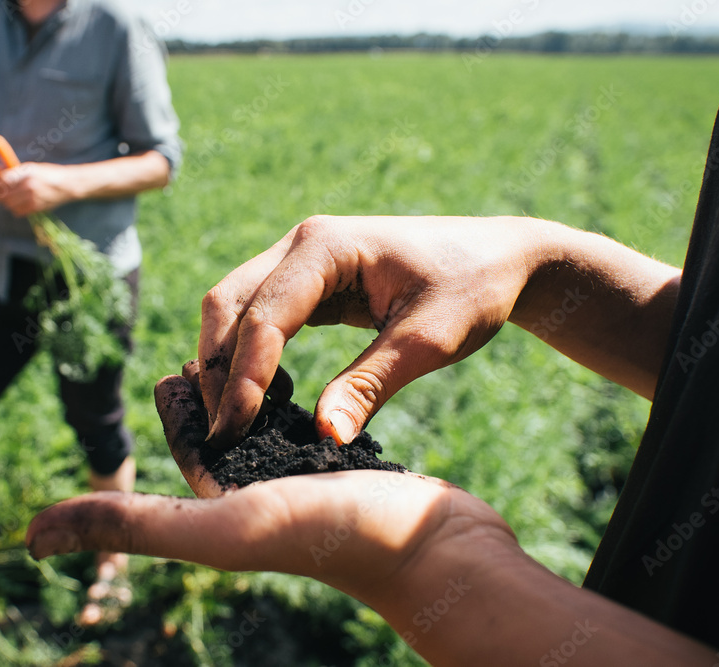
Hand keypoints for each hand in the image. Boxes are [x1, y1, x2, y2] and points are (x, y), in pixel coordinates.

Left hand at [0, 162, 74, 216]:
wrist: (68, 185)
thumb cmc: (49, 174)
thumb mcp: (32, 168)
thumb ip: (16, 173)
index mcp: (26, 173)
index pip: (2, 180)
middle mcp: (28, 185)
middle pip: (3, 195)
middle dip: (1, 195)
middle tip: (3, 194)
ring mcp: (33, 198)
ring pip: (9, 205)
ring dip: (8, 203)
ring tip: (14, 199)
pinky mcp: (36, 208)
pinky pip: (18, 212)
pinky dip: (17, 209)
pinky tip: (22, 204)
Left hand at [28, 362, 519, 664]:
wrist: (433, 544)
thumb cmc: (332, 536)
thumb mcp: (218, 525)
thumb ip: (130, 525)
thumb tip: (28, 537)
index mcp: (219, 510)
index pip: (182, 450)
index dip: (172, 409)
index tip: (167, 369)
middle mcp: (257, 501)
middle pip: (221, 439)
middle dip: (212, 394)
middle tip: (207, 353)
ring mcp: (302, 489)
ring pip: (265, 434)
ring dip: (255, 396)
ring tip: (257, 354)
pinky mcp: (342, 476)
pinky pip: (308, 432)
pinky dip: (299, 404)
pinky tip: (308, 380)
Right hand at [198, 215, 540, 446]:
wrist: (500, 258)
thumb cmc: (472, 289)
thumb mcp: (429, 341)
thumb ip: (372, 385)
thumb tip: (324, 436)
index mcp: (326, 246)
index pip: (264, 317)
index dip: (244, 380)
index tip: (233, 436)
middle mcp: (300, 244)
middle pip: (227, 306)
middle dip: (218, 372)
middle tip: (220, 438)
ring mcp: (300, 259)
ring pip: (234, 311)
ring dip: (227, 365)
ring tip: (236, 426)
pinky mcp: (308, 282)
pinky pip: (260, 318)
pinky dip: (250, 358)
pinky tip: (270, 399)